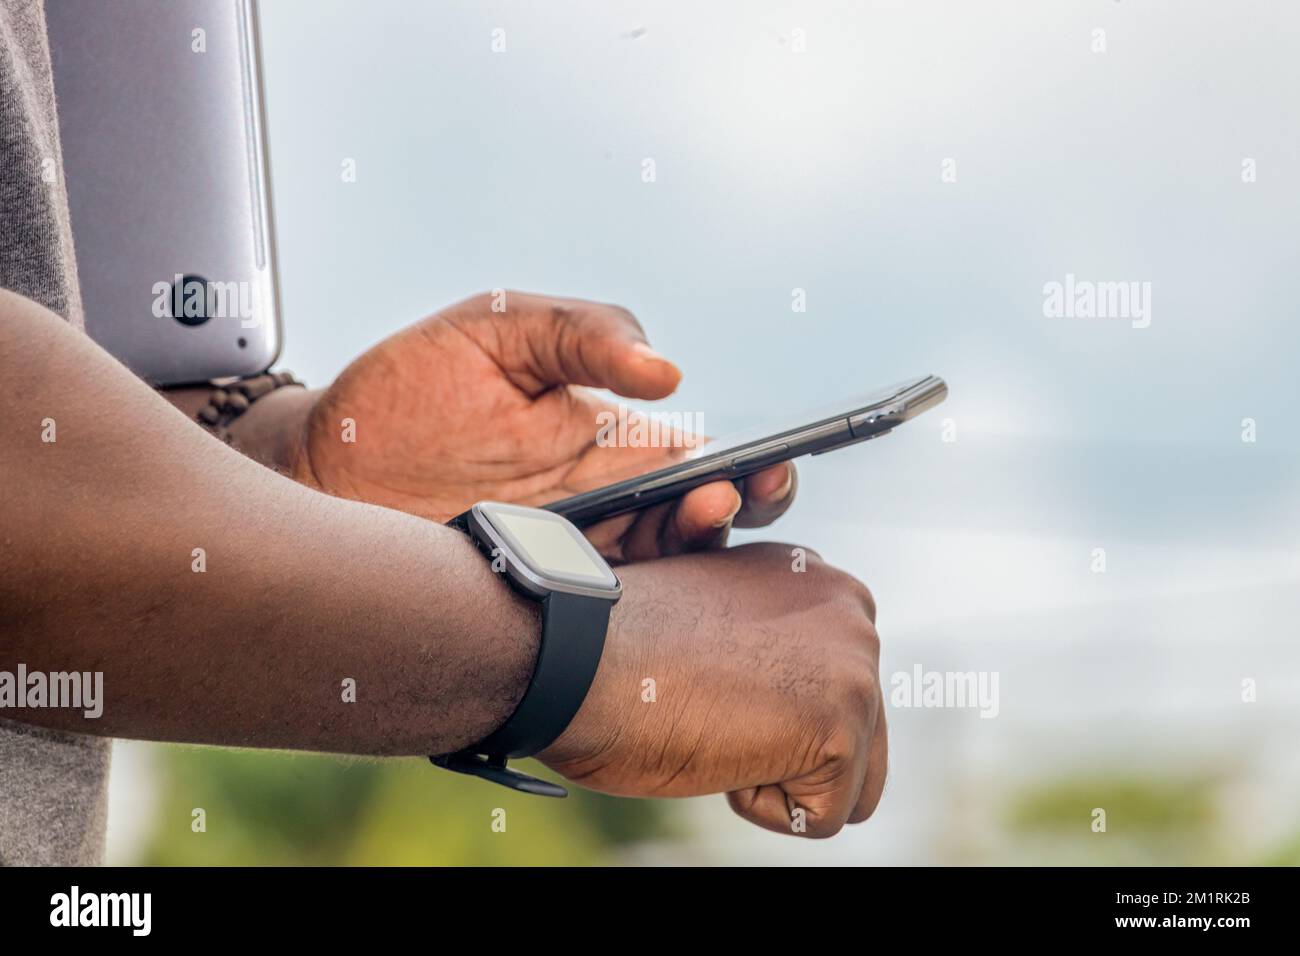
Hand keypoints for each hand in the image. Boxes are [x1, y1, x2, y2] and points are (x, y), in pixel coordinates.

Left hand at [292, 292, 795, 559]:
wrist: (325, 463)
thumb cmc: (410, 388)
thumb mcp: (501, 327)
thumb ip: (585, 332)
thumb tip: (668, 373)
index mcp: (609, 436)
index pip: (700, 459)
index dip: (749, 466)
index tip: (771, 459)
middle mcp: (604, 500)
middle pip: (697, 521)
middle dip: (738, 509)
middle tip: (737, 490)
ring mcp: (570, 549)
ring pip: (658, 564)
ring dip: (691, 542)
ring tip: (699, 507)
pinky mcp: (531, 586)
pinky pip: (598, 599)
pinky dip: (631, 587)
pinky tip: (638, 555)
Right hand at [540, 543, 886, 836]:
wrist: (572, 654)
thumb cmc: (615, 645)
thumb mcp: (714, 627)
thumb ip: (767, 644)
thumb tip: (788, 701)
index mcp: (814, 578)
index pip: (835, 686)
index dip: (766, 712)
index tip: (709, 685)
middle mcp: (851, 607)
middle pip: (858, 735)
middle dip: (783, 745)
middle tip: (708, 705)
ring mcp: (855, 663)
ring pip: (849, 780)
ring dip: (775, 773)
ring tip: (715, 721)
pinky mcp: (842, 722)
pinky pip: (819, 816)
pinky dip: (758, 803)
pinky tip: (717, 744)